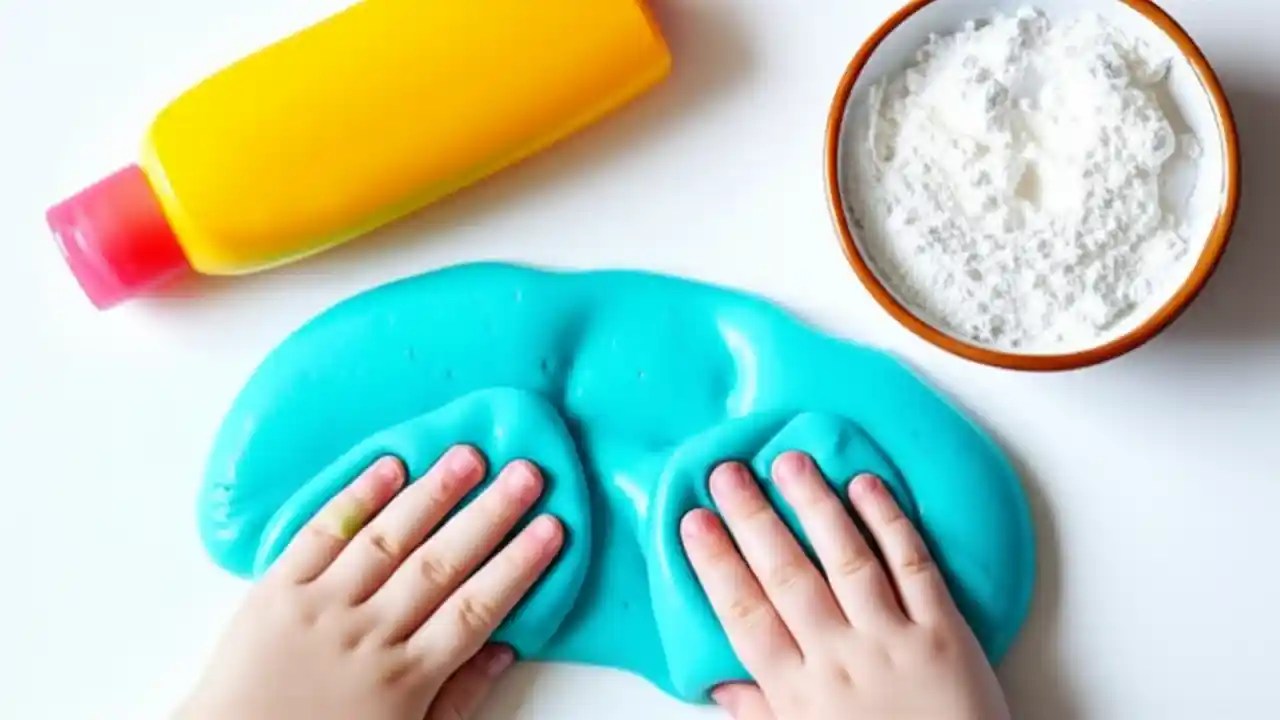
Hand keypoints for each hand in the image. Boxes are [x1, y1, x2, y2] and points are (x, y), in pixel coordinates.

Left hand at [178, 447, 563, 719]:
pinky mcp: (274, 592)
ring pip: (387, 541)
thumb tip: (507, 648)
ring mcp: (320, 609)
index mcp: (405, 678)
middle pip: (440, 565)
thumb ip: (458, 697)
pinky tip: (389, 467)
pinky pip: (320, 536)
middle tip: (527, 473)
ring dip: (432, 494)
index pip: (476, 610)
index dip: (517, 566)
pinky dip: (356, 499)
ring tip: (469, 455)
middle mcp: (367, 636)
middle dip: (488, 515)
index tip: (553, 528)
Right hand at [681, 453, 1008, 719]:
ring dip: (814, 506)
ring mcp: (892, 641)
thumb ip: (761, 713)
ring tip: (789, 461)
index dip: (716, 564)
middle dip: (753, 519)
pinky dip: (889, 523)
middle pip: (788, 576)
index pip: (745, 614)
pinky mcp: (943, 632)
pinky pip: (914, 567)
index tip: (694, 522)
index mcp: (797, 691)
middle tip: (727, 473)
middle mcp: (839, 658)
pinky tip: (865, 485)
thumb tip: (718, 683)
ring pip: (846, 560)